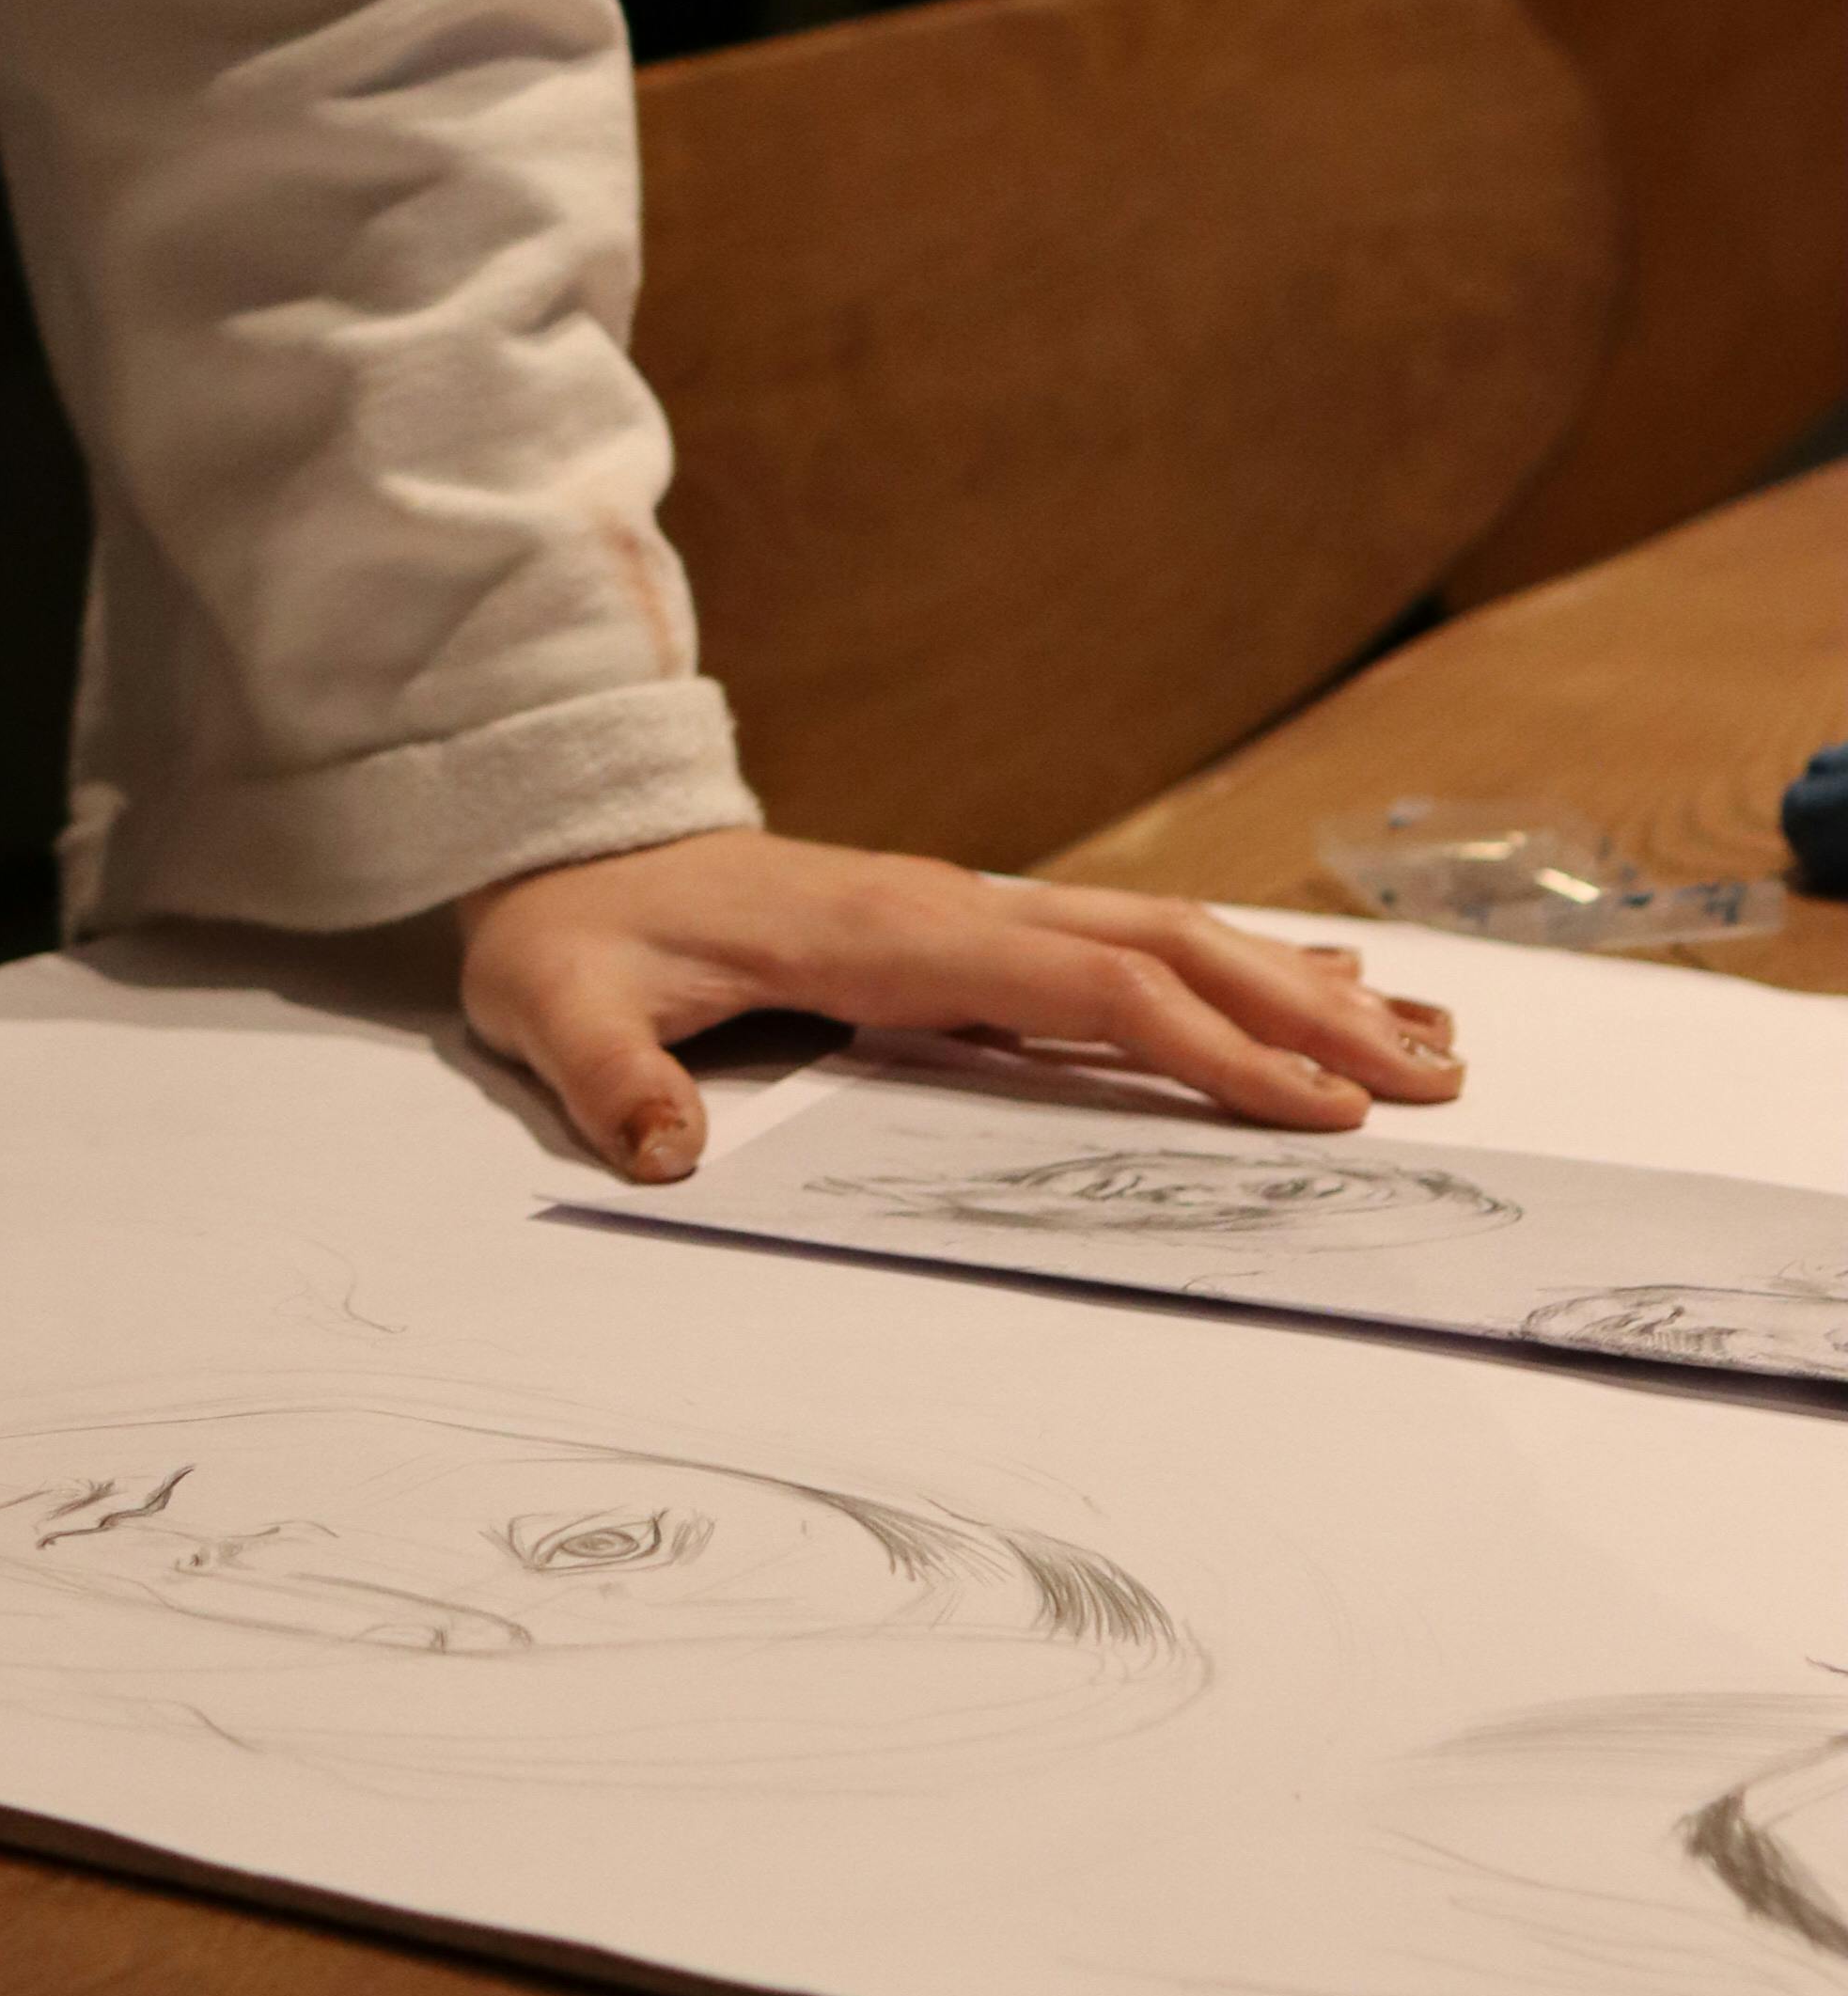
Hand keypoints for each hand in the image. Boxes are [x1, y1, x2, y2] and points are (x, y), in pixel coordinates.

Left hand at [456, 830, 1462, 1181]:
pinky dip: (1232, 964)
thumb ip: (609, 1074)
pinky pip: (1125, 941)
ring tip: (1426, 1037)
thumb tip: (666, 1150)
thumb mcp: (557, 1005)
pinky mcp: (967, 928)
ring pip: (1165, 932)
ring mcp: (969, 909)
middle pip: (1166, 946)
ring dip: (1293, 984)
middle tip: (1437, 1082)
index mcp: (890, 932)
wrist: (560, 844)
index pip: (1086, 985)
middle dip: (1306, 1014)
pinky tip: (1310, 988)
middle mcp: (954, 906)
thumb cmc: (572, 934)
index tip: (1319, 1106)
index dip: (1207, 1043)